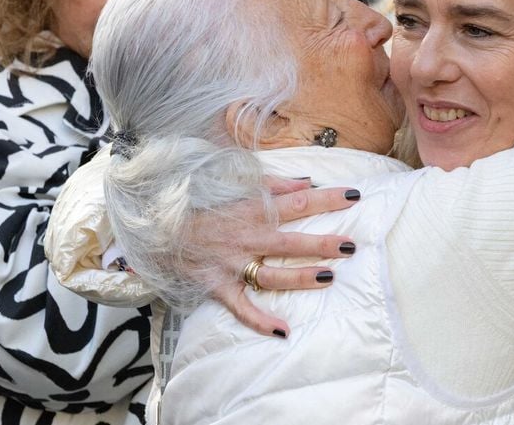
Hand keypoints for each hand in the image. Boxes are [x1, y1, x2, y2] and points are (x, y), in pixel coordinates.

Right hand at [202, 177, 360, 336]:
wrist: (159, 225)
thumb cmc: (202, 202)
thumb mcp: (236, 184)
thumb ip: (274, 183)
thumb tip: (307, 182)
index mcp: (253, 209)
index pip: (298, 203)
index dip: (327, 198)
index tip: (354, 196)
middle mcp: (246, 238)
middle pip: (290, 242)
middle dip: (321, 244)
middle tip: (350, 246)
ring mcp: (233, 265)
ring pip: (272, 275)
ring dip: (300, 278)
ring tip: (329, 278)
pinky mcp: (219, 286)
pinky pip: (241, 308)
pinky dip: (260, 321)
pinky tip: (283, 331)